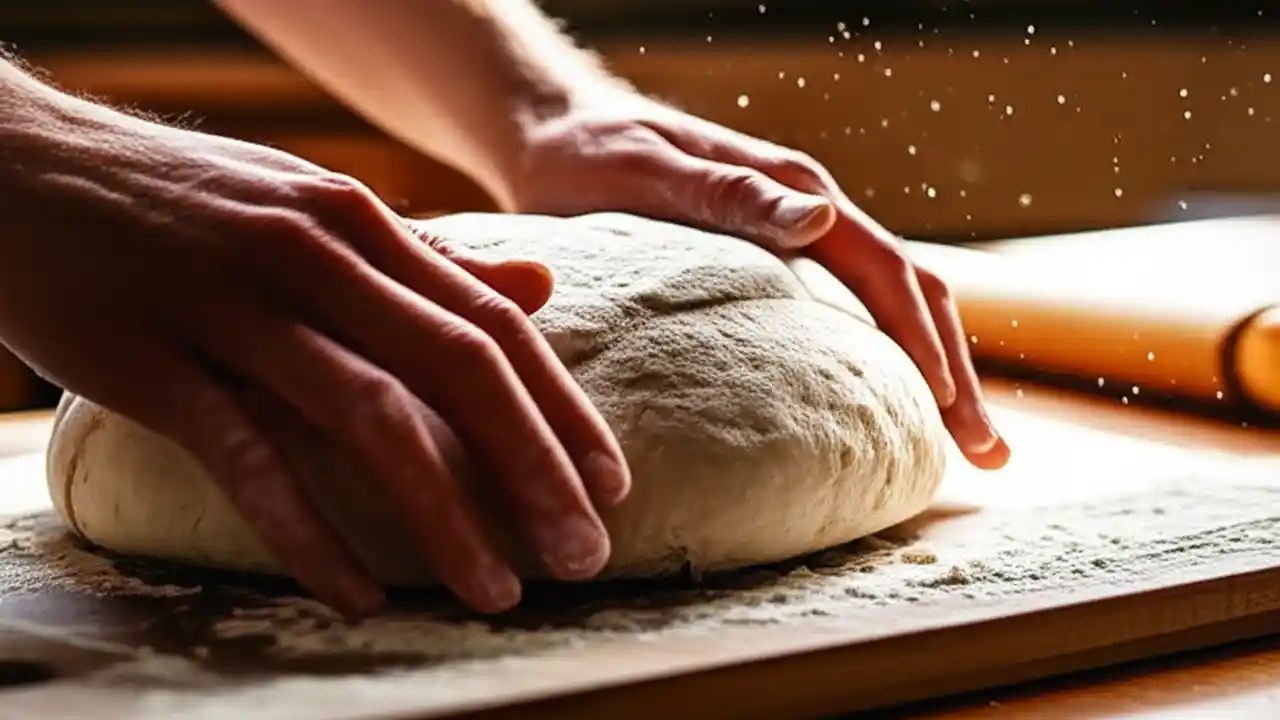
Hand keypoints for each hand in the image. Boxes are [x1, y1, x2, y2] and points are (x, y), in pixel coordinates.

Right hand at [0, 100, 629, 616]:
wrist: (20, 163)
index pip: (493, 324)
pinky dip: (309, 532)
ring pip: (369, 417)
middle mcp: (314, 257)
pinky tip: (358, 594)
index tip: (612, 485)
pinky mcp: (153, 360)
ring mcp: (233, 307)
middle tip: (583, 558)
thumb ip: (429, 259)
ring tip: (497, 592)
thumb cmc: (186, 204)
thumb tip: (543, 282)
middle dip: (534, 470)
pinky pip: (248, 458)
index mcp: (360, 223)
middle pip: (457, 369)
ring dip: (446, 514)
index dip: (562, 410)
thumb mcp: (316, 210)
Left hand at [507, 92, 1008, 469]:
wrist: (558, 134)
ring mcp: (796, 232)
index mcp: (794, 190)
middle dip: (954, 371)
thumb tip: (822, 218)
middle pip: (910, 291)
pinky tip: (887, 398)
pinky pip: (850, 306)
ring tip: (962, 438)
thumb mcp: (652, 171)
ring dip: (932, 367)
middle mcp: (809, 210)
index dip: (925, 343)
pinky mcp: (773, 253)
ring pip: (890, 300)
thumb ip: (732, 195)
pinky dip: (885, 353)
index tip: (953, 409)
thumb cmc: (593, 157)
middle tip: (987, 453)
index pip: (885, 271)